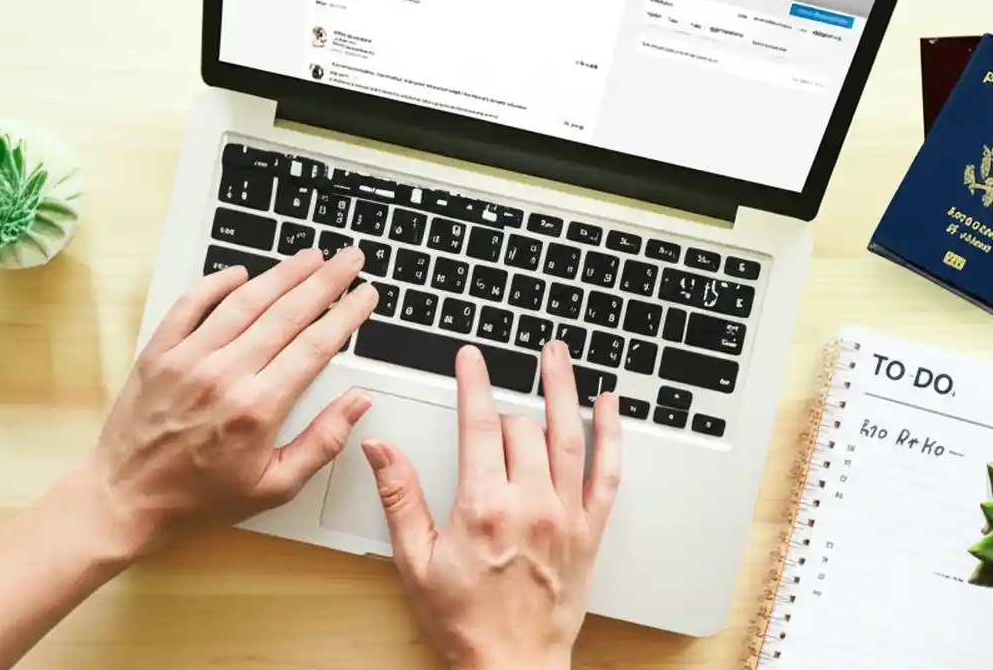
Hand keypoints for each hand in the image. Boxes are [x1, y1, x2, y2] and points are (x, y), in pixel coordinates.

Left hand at [85, 246, 378, 557]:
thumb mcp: (275, 486)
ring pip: (244, 301)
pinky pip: (190, 305)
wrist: (125, 501)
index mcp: (258, 409)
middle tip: (349, 258)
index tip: (366, 296)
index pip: (315, 346)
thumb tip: (358, 403)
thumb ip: (323, 442)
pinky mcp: (158, 354)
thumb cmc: (200, 499)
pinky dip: (216, 283)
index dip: (347, 315)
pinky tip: (241, 272)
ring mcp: (188, 360)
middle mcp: (224, 376)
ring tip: (311, 256)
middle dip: (325, 280)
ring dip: (282, 273)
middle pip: (287, 312)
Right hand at [365, 342, 622, 669]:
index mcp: (484, 508)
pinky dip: (612, 434)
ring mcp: (565, 515)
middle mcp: (530, 505)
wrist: (511, 666)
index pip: (480, 425)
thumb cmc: (463, 621)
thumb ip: (399, 496)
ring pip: (569, 435)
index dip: (475, 383)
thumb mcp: (415, 561)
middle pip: (523, 429)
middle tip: (496, 394)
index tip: (471, 358)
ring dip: (564, 389)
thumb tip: (380, 448)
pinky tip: (610, 406)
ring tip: (557, 354)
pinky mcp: (589, 531)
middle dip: (506, 407)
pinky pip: (608, 473)